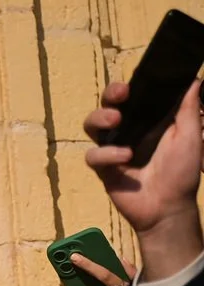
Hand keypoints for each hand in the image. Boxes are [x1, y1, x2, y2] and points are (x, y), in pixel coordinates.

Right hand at [84, 79, 203, 281]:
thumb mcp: (191, 136)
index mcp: (147, 122)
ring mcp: (111, 149)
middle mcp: (126, 131)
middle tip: (121, 94)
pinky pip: (93, 156)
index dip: (126, 87)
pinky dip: (106, 154)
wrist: (168, 207)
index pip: (131, 97)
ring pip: (91, 126)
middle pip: (107, 105)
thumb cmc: (182, 172)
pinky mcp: (102, 168)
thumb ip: (189, 108)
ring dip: (99, 118)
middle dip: (109, 95)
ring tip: (115, 120)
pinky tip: (124, 158)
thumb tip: (194, 78)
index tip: (132, 83)